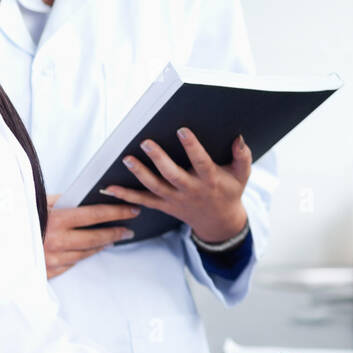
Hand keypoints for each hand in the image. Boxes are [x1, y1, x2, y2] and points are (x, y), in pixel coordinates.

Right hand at [42, 194, 140, 278]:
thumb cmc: (13, 220)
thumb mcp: (37, 203)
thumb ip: (61, 200)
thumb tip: (84, 198)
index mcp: (55, 220)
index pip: (95, 215)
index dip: (117, 212)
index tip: (132, 210)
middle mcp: (56, 241)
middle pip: (95, 238)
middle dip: (115, 233)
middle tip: (129, 230)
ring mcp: (52, 259)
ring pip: (85, 253)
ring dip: (101, 246)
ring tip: (112, 239)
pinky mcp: (46, 272)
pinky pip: (70, 264)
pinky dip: (81, 256)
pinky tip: (89, 251)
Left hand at [101, 129, 251, 243]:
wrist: (219, 221)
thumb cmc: (230, 192)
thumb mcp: (242, 175)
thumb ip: (243, 156)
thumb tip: (239, 138)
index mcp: (210, 180)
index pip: (201, 162)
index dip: (192, 147)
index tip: (182, 130)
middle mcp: (191, 190)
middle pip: (172, 175)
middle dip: (159, 159)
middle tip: (146, 142)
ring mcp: (176, 199)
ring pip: (155, 187)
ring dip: (140, 173)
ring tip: (127, 159)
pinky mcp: (165, 205)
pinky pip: (144, 200)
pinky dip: (126, 195)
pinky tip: (110, 188)